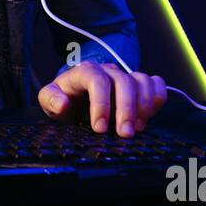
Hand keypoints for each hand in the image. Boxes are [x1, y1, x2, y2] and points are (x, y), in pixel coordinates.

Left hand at [38, 62, 166, 136]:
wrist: (77, 98)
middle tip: (124, 134)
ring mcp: (125, 76)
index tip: (99, 128)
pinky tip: (147, 117)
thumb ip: (50, 100)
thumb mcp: (48, 100)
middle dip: (126, 110)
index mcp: (84, 72)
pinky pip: (156, 83)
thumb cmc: (64, 99)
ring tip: (136, 128)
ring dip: (144, 106)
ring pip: (143, 81)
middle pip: (124, 82)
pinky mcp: (139, 84)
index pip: (97, 80)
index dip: (101, 104)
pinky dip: (157, 98)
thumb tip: (63, 104)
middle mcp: (108, 71)